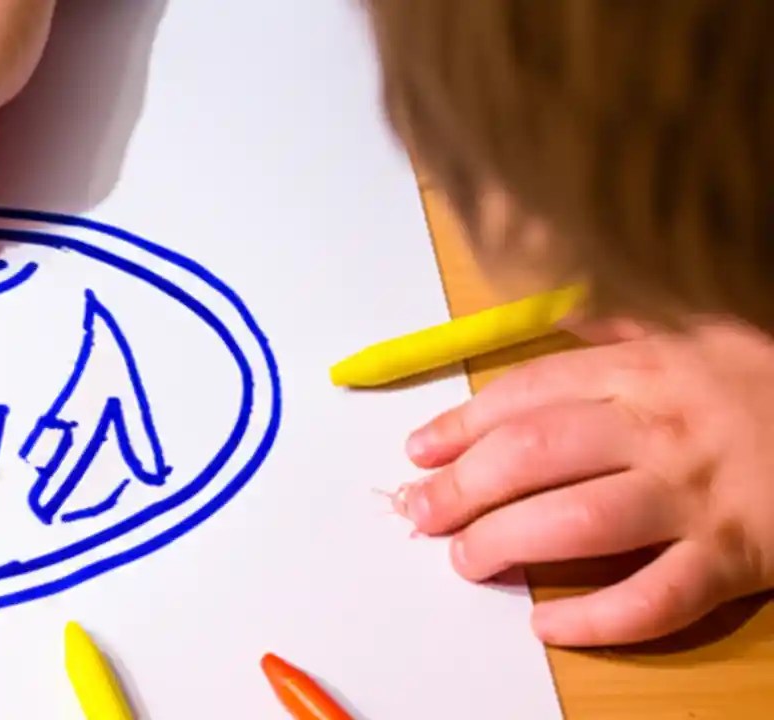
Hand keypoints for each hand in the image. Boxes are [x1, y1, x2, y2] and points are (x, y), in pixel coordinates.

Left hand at [394, 317, 773, 645]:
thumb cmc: (771, 379)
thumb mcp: (701, 330)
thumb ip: (624, 323)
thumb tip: (558, 313)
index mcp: (644, 369)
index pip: (525, 394)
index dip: (460, 424)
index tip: (418, 450)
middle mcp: (660, 428)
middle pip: (533, 457)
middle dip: (461, 488)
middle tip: (420, 514)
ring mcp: (699, 496)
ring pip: (577, 524)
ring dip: (506, 544)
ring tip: (466, 560)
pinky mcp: (738, 558)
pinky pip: (654, 599)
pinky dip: (594, 620)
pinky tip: (548, 626)